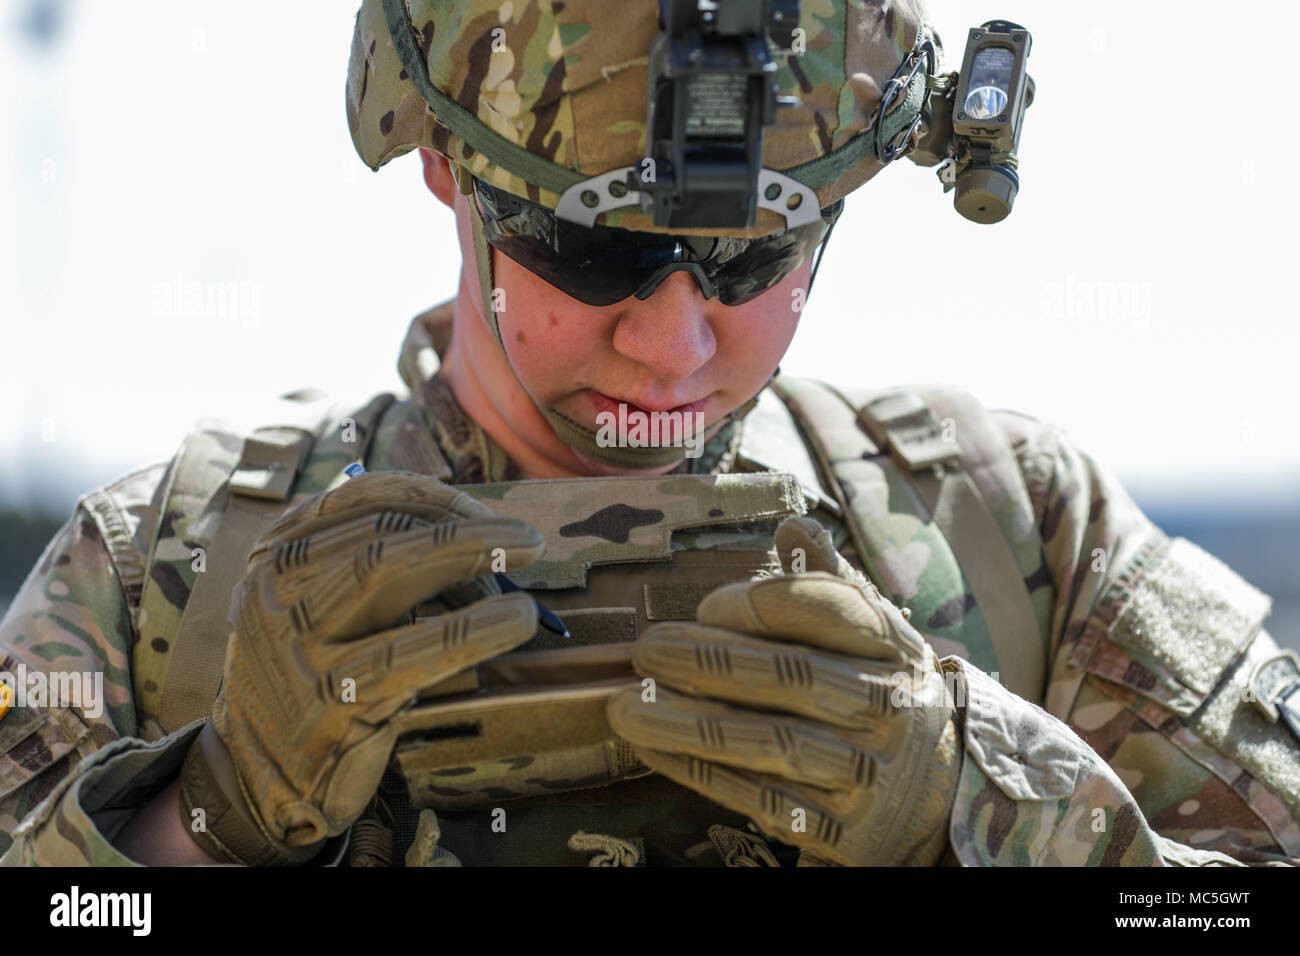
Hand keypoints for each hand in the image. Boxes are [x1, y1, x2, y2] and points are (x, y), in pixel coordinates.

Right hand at [179, 471, 542, 864]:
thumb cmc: (320, 672)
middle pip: (381, 532)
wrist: (265, 773)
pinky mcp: (326, 698)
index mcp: (279, 554)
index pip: (361, 497)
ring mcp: (297, 643)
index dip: (434, 498)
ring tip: (529, 559)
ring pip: (386, 572)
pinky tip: (514, 619)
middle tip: (527, 539)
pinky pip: (407, 652)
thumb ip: (374, 560)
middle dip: (463, 528)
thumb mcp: (322, 604)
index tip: (487, 513)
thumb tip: (478, 530)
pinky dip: (470, 628)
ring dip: (469, 555)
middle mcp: (276, 589)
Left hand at [607, 516, 961, 865]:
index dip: (760, 604)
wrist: (941, 790)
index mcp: (894, 647)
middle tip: (646, 650)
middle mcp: (890, 707)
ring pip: (771, 743)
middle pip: (793, 676)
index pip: (829, 611)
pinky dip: (703, 773)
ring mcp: (871, 773)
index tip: (706, 605)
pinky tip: (655, 750)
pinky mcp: (845, 829)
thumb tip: (790, 525)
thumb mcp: (874, 635)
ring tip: (626, 706)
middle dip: (709, 660)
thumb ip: (829, 581)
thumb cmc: (882, 691)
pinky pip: (763, 800)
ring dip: (688, 723)